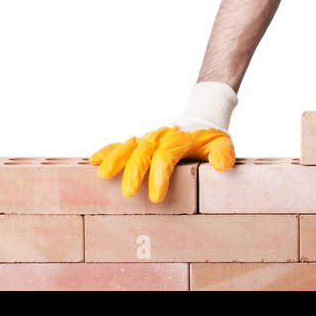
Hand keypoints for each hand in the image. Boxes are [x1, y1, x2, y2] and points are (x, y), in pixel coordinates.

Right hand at [89, 81, 237, 201]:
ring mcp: (150, 137)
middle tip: (127, 193)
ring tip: (102, 175)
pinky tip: (92, 161)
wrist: (201, 118)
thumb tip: (220, 165)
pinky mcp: (141, 141)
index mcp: (180, 138)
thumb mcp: (223, 144)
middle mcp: (161, 136)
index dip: (159, 175)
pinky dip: (108, 150)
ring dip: (115, 159)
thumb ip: (223, 154)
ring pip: (129, 146)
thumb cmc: (211, 138)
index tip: (155, 197)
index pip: (167, 155)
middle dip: (134, 171)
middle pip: (144, 150)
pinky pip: (122, 144)